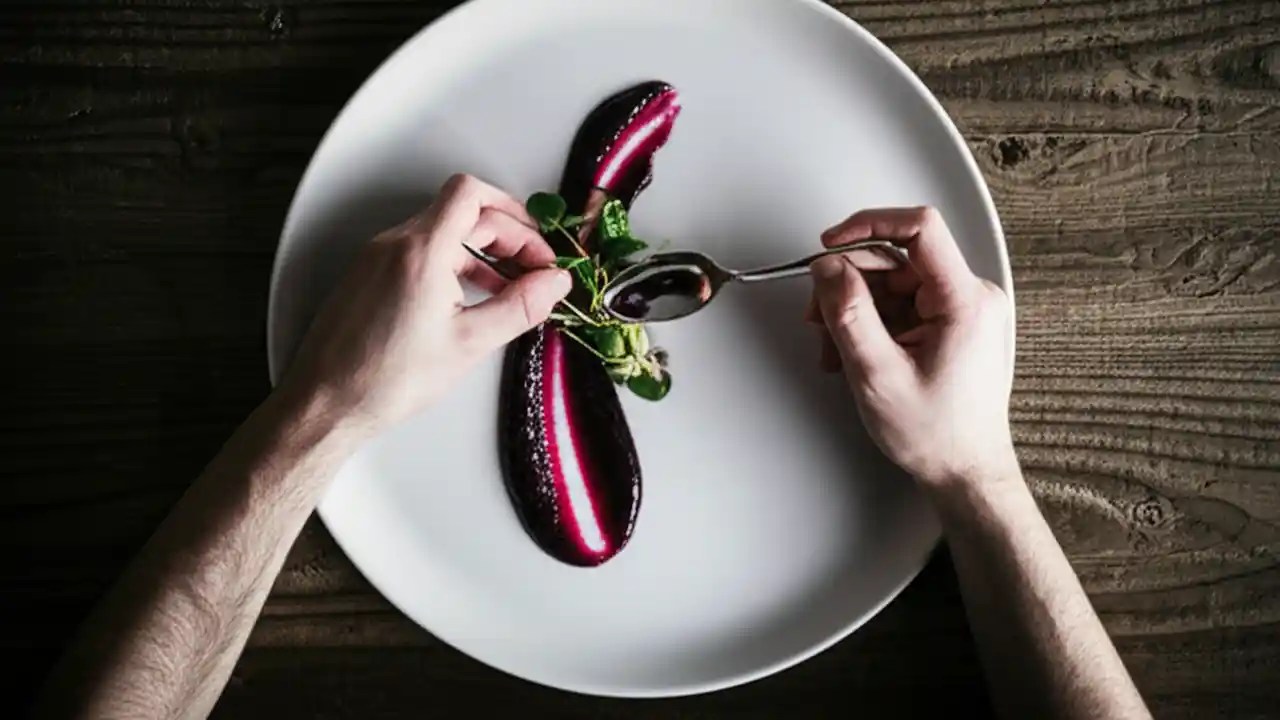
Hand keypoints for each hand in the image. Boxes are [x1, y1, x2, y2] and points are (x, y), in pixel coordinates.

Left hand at [278, 173, 570, 435]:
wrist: (327, 403)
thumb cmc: (386, 379)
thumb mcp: (469, 343)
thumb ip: (520, 306)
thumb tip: (554, 283)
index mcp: (422, 251)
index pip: (472, 194)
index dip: (514, 214)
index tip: (537, 249)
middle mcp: (395, 244)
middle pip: (462, 211)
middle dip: (506, 236)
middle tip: (534, 271)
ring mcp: (378, 257)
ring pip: (442, 232)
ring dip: (481, 251)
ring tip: (507, 290)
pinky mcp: (369, 275)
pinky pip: (420, 251)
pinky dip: (453, 263)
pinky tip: (468, 298)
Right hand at [807, 207, 1014, 488]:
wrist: (964, 472)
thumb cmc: (937, 435)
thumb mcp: (877, 374)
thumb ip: (849, 314)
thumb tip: (828, 268)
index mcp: (964, 301)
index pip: (919, 229)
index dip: (868, 226)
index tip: (830, 244)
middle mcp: (971, 297)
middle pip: (897, 259)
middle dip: (849, 282)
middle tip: (817, 314)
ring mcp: (962, 311)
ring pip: (893, 283)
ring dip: (854, 308)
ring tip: (832, 347)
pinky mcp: (951, 325)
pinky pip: (902, 305)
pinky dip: (870, 323)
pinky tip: (851, 352)